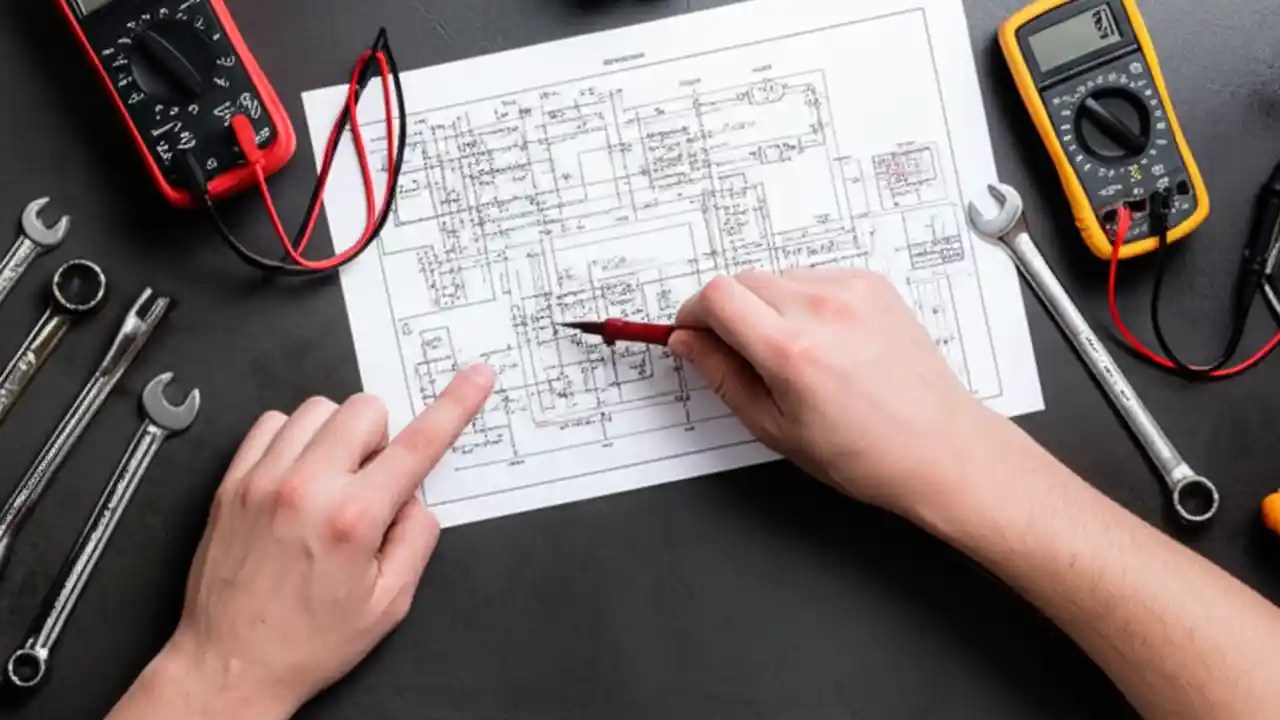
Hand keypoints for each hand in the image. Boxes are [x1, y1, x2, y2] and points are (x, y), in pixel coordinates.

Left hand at [109, 365, 494, 719]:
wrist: (230, 665)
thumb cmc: (304, 642)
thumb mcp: (388, 603)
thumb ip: (416, 539)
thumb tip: (416, 498)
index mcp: (352, 519)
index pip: (418, 444)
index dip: (455, 405)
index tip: (474, 378)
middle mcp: (305, 489)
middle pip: (364, 408)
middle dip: (382, 436)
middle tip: (374, 479)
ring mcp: (262, 481)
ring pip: (317, 409)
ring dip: (337, 434)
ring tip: (333, 479)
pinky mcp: (231, 483)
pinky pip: (271, 423)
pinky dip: (294, 438)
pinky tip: (298, 475)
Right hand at [669, 270, 1008, 516]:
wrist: (938, 447)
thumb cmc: (864, 452)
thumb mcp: (774, 428)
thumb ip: (723, 376)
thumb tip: (687, 342)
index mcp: (792, 351)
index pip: (717, 297)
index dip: (693, 313)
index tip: (692, 332)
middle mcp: (822, 310)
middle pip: (742, 280)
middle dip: (727, 312)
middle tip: (737, 351)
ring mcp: (852, 292)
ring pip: (777, 276)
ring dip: (766, 305)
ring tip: (790, 352)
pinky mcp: (873, 285)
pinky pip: (814, 277)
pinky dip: (803, 301)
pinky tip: (822, 340)